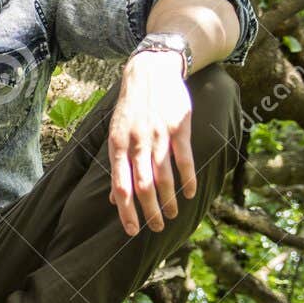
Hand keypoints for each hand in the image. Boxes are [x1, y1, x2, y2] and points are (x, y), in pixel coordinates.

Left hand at [107, 50, 195, 234]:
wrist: (150, 71)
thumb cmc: (131, 108)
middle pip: (143, 186)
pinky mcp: (179, 127)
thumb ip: (117, 166)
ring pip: (164, 176)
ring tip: (173, 215)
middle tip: (157, 227)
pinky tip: (189, 193)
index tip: (132, 231)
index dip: (126, 211)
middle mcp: (137, 142)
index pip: (121, 186)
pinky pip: (184, 158)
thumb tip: (114, 199)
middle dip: (150, 211)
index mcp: (118, 146)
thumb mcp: (116, 134)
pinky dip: (188, 179)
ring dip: (169, 200)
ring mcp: (158, 135)